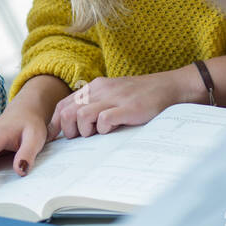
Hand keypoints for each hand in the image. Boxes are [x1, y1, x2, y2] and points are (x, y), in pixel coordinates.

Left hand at [49, 68, 196, 139]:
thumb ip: (93, 106)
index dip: (56, 123)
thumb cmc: (139, 97)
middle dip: (68, 130)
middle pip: (67, 112)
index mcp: (94, 87)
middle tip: (80, 137)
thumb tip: (71, 127)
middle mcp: (100, 90)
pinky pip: (104, 120)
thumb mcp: (112, 96)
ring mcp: (114, 98)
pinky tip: (111, 130)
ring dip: (84, 131)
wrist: (170, 87)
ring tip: (95, 134)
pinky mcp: (128, 108)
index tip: (58, 137)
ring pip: (81, 115)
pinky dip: (103, 129)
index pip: (63, 105)